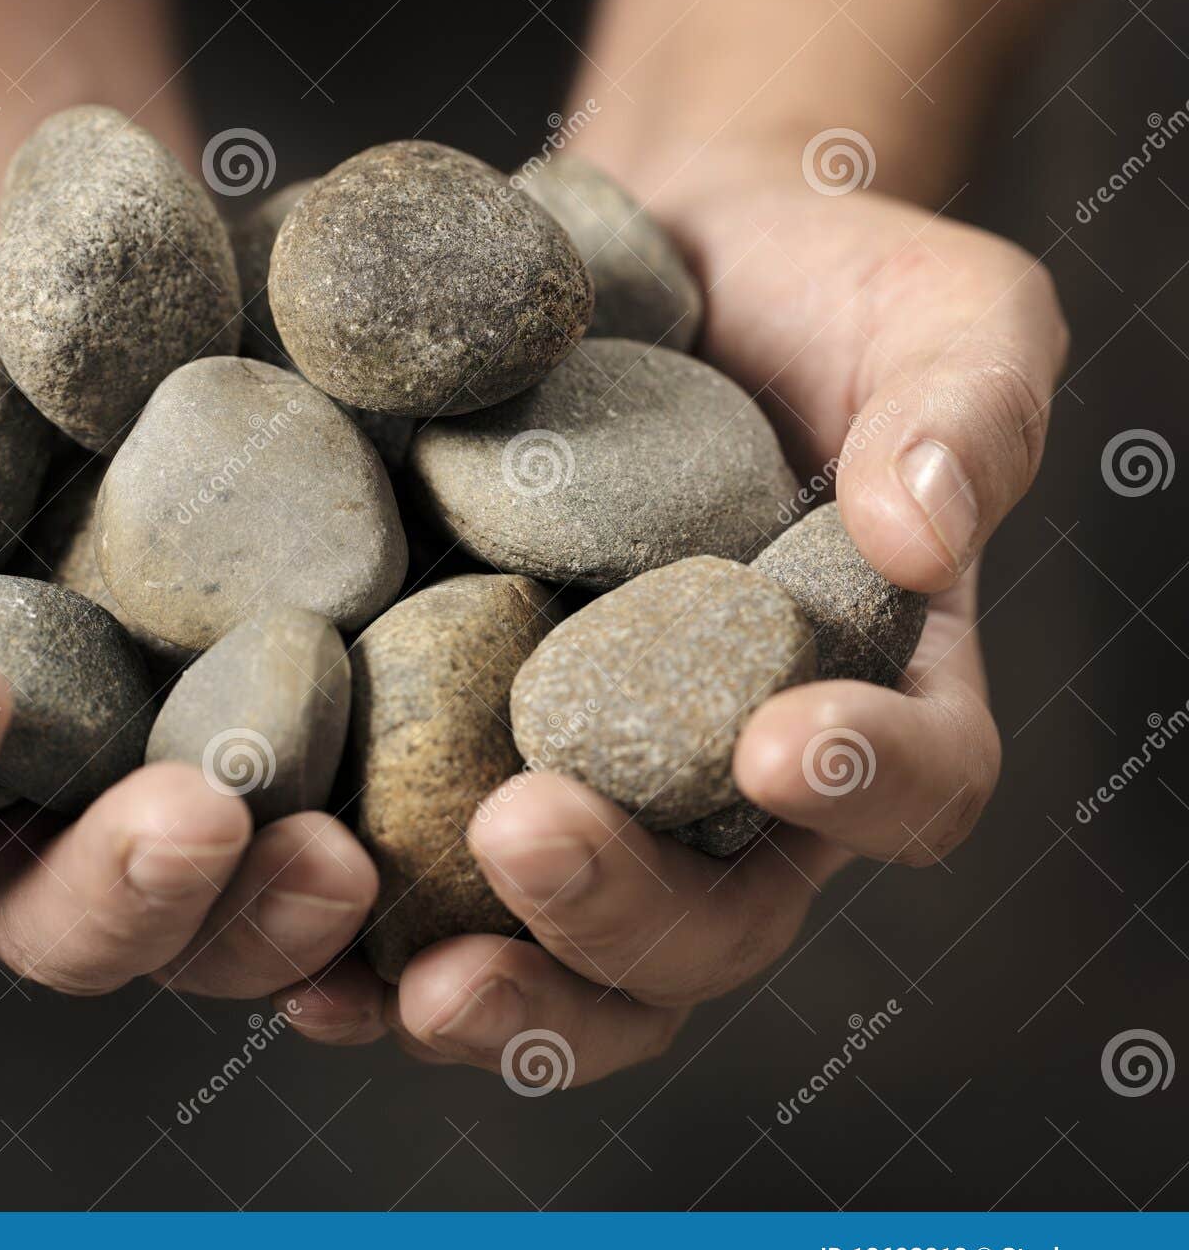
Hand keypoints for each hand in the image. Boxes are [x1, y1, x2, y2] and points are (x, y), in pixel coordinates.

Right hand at [0, 234, 378, 997]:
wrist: (114, 302)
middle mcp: (43, 805)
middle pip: (60, 919)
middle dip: (121, 887)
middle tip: (191, 821)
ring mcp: (186, 792)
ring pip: (219, 924)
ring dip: (272, 916)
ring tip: (343, 860)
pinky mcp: (313, 760)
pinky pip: (351, 852)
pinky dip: (399, 879)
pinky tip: (459, 842)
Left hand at [276, 172, 1068, 1083]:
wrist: (643, 257)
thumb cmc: (811, 284)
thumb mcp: (933, 314)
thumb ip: (961, 411)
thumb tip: (924, 532)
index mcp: (866, 690)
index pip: (916, 784)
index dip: (864, 787)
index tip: (781, 740)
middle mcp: (721, 778)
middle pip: (710, 924)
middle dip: (622, 910)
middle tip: (527, 835)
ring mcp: (588, 785)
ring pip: (562, 960)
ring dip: (493, 991)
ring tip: (400, 981)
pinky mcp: (452, 762)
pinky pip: (417, 895)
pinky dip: (359, 937)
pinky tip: (288, 938)